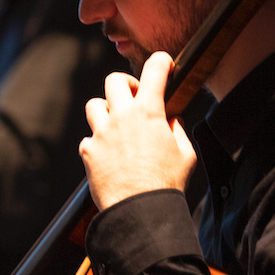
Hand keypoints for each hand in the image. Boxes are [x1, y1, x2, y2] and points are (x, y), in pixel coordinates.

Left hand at [80, 52, 195, 211]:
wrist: (140, 211)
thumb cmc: (165, 185)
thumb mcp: (185, 155)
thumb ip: (177, 131)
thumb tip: (171, 121)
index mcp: (149, 112)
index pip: (155, 69)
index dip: (161, 62)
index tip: (163, 66)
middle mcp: (122, 117)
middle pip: (114, 80)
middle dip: (125, 85)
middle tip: (133, 99)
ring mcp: (102, 133)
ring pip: (94, 105)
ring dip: (105, 111)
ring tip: (116, 126)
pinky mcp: (88, 151)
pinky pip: (88, 138)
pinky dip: (97, 143)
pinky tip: (109, 155)